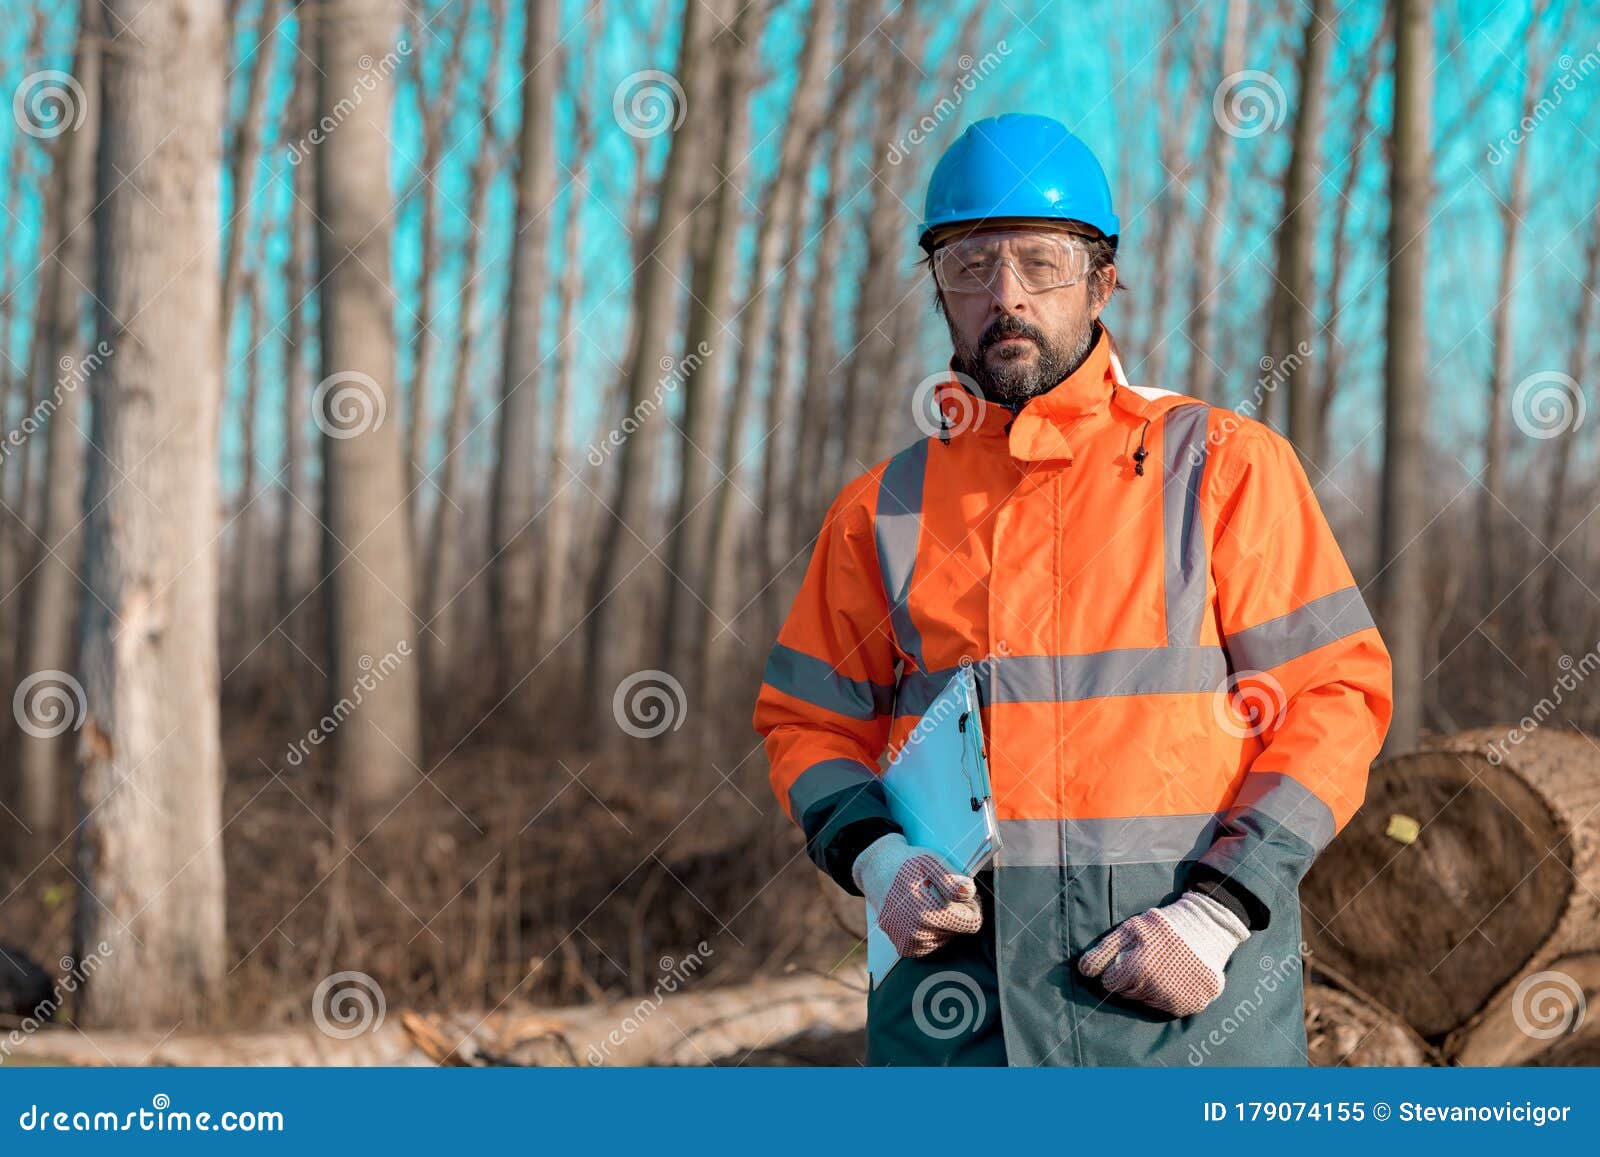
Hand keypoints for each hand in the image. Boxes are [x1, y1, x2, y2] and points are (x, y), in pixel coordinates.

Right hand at [852, 832, 981, 956]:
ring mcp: (909, 943)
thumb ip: (952, 879)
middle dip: (956, 913)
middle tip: (941, 893)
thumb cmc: (907, 864)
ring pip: (946, 939)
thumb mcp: (932, 862)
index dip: (971, 906)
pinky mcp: (904, 948)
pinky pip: (932, 944)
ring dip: (942, 922)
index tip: (961, 894)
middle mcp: (918, 934)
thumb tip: (968, 894)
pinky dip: (931, 930)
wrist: (876, 870)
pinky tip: (920, 913)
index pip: (972, 923)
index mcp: (929, 914)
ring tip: (927, 901)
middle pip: (959, 931)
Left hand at [1077, 890, 1249, 1016]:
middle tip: (1149, 960)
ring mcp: (1176, 1000)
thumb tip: (1083, 971)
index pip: (1110, 983)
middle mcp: (1156, 989)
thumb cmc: (1162, 927)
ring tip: (1163, 967)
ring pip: (1148, 1002)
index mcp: (1137, 970)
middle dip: (1132, 978)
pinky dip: (1170, 995)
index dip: (1116, 969)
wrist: (1207, 927)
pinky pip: (1169, 1007)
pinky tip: (1177, 976)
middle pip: (1128, 994)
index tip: (1129, 958)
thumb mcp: (1129, 930)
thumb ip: (1103, 951)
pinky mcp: (1192, 1005)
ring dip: (1150, 988)